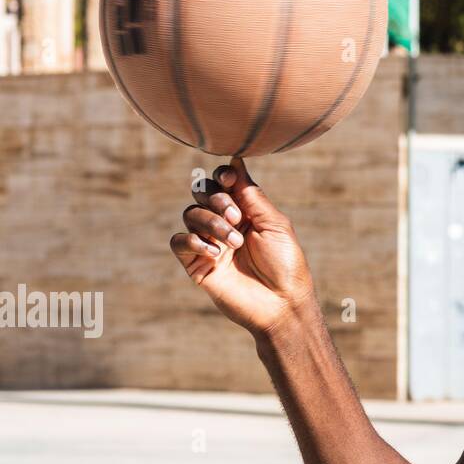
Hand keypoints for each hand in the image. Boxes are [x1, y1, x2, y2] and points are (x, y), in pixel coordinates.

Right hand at [169, 157, 316, 337]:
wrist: (280, 303)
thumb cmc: (285, 263)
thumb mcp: (274, 223)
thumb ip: (251, 194)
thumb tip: (236, 160)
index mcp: (246, 210)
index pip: (223, 182)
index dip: (222, 175)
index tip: (229, 178)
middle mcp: (225, 223)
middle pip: (202, 192)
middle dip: (216, 199)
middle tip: (236, 217)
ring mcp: (209, 242)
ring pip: (190, 214)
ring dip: (211, 223)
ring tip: (233, 243)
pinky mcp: (196, 264)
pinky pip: (178, 241)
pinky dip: (192, 241)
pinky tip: (215, 253)